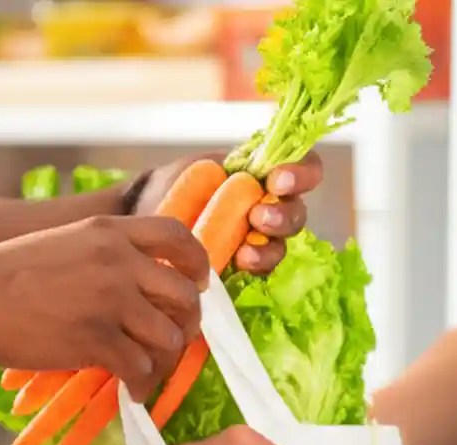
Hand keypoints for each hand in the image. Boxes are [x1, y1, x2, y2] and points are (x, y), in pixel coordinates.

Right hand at [0, 215, 208, 400]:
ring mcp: (109, 300)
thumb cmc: (2, 275)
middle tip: (172, 342)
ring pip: (169, 336)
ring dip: (165, 361)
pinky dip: (143, 386)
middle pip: (184, 294)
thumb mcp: (61, 244)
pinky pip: (142, 368)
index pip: (178, 237)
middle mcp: (117, 261)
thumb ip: (102, 254)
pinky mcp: (95, 339)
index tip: (195, 284)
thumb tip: (134, 285)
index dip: (197, 264)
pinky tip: (132, 392)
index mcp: (109, 231)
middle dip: (187, 324)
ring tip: (148, 373)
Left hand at [135, 152, 324, 274]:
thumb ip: (214, 168)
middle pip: (296, 211)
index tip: (277, 181)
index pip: (303, 167)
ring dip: (271, 244)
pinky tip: (240, 262)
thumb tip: (222, 174)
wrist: (152, 218)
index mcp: (265, 174)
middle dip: (283, 215)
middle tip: (258, 217)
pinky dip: (256, 264)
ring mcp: (261, 237)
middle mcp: (271, 205)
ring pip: (283, 242)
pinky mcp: (248, 263)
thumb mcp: (192, 169)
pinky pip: (264, 265)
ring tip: (247, 249)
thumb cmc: (177, 187)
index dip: (301, 173)